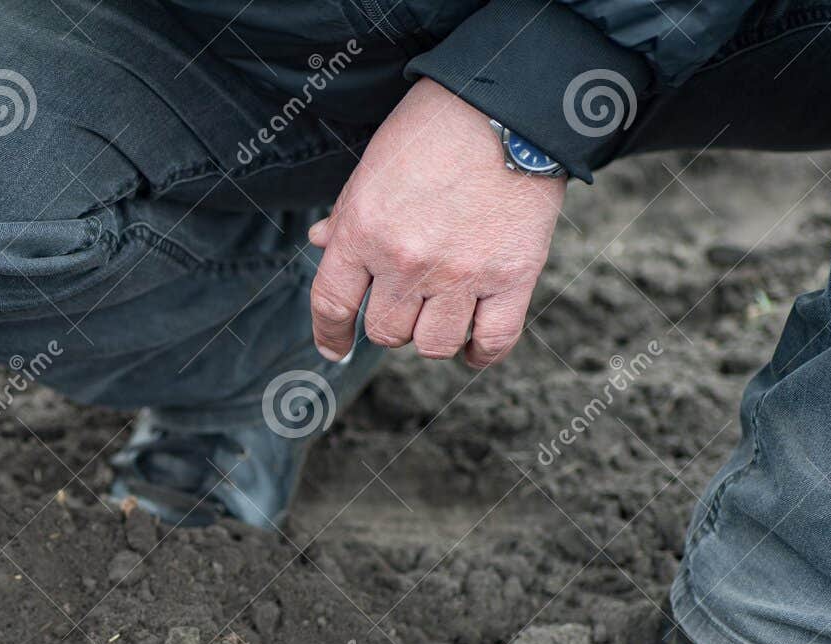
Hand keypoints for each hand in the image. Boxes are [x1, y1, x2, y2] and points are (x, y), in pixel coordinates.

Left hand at [309, 78, 564, 368]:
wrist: (509, 104)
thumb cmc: (433, 129)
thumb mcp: (372, 167)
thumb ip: (346, 215)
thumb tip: (318, 242)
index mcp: (364, 232)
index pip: (331, 304)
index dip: (328, 334)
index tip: (332, 348)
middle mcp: (407, 261)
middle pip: (385, 332)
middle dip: (392, 323)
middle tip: (408, 302)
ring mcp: (461, 273)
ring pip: (434, 345)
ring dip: (433, 336)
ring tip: (441, 314)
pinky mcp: (512, 276)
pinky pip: (493, 341)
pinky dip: (481, 351)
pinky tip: (474, 345)